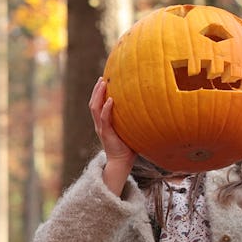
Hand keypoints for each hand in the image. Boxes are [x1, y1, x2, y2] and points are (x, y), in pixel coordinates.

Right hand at [89, 78, 134, 193]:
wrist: (121, 162)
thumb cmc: (128, 147)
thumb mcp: (129, 130)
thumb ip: (132, 120)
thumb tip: (148, 108)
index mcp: (103, 123)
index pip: (97, 105)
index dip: (98, 93)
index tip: (103, 81)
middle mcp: (99, 124)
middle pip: (93, 104)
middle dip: (96, 90)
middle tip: (101, 78)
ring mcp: (101, 128)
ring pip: (95, 108)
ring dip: (98, 95)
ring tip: (102, 84)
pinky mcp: (105, 133)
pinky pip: (104, 119)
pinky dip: (106, 108)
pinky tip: (111, 100)